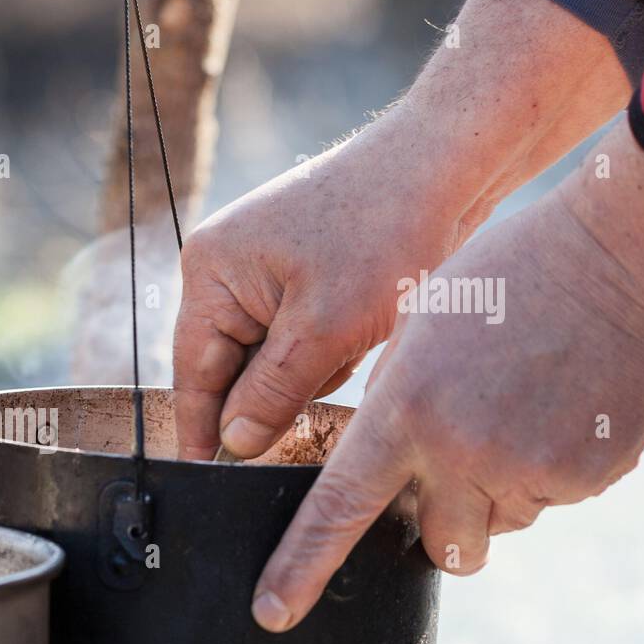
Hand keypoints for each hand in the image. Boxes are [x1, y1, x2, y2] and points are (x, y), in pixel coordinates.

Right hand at [173, 0, 629, 462]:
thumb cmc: (383, 233)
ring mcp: (265, 270)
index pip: (194, 373)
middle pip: (233, 369)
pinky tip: (371, 322)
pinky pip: (303, 339)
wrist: (450, 163)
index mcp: (210, 272)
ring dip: (316, 367)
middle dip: (280, 387)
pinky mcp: (305, 274)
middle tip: (328, 380)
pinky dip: (335, 347)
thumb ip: (270, 394)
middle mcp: (226, 269)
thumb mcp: (324, 329)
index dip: (201, 430)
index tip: (202, 480)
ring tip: (362, 333)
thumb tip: (232, 445)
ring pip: (274, 360)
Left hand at [251, 122, 643, 631]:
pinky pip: (546, 501)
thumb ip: (393, 408)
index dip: (301, 567)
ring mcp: (530, 469)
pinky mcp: (588, 475)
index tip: (272, 611)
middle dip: (438, 523)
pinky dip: (543, 471)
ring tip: (512, 411)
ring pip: (496, 524)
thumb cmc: (507, 280)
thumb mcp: (419, 331)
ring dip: (493, 493)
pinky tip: (551, 409)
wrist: (616, 258)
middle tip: (457, 461)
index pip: (338, 510)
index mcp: (407, 412)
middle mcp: (463, 452)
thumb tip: (381, 470)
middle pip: (436, 543)